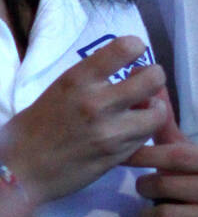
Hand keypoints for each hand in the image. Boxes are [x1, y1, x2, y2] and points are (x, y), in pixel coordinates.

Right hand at [1, 37, 166, 205]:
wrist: (21, 169)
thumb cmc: (38, 125)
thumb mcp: (62, 88)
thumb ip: (95, 78)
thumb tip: (129, 70)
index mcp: (79, 79)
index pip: (125, 47)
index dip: (136, 47)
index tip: (135, 54)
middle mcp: (97, 102)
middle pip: (153, 79)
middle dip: (154, 78)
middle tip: (145, 85)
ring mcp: (110, 131)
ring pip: (158, 113)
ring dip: (154, 110)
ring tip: (143, 112)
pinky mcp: (116, 156)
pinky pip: (145, 138)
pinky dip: (143, 132)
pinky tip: (131, 132)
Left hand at [129, 105, 197, 216]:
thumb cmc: (196, 179)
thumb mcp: (185, 151)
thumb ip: (163, 123)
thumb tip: (143, 81)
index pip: (176, 155)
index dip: (146, 157)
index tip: (124, 157)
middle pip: (167, 185)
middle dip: (147, 187)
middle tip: (144, 186)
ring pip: (166, 215)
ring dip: (148, 214)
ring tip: (149, 209)